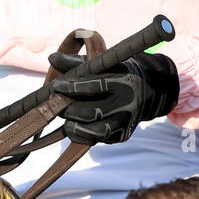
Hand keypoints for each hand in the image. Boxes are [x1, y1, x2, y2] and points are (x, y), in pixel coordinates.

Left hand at [49, 52, 179, 143]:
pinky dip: (81, 134)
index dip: (72, 87)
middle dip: (68, 109)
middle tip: (55, 104)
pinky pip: (98, 140)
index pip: (95, 86)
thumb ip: (77, 61)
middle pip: (91, 112)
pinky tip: (74, 125)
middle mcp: (128, 104)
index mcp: (125, 81)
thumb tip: (52, 57)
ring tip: (65, 117)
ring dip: (73, 125)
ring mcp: (126, 122)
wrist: (146, 90)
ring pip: (94, 131)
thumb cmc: (116, 73)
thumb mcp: (102, 63)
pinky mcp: (122, 136)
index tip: (55, 86)